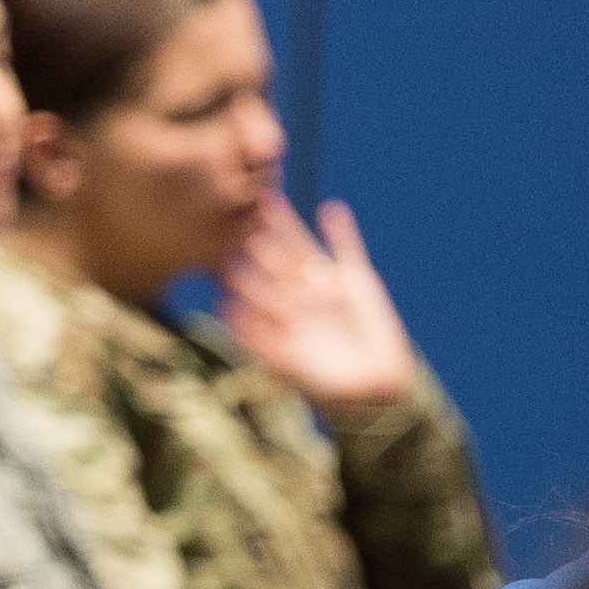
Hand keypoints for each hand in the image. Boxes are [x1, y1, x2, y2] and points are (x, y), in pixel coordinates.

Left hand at [215, 194, 419, 411]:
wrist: (372, 389)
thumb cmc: (325, 385)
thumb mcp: (287, 366)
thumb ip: (261, 340)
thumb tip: (228, 313)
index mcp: (277, 313)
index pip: (252, 283)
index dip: (236, 264)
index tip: (216, 245)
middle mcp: (297, 294)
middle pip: (271, 258)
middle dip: (255, 235)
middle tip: (234, 207)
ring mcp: (326, 284)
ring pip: (301, 246)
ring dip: (287, 224)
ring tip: (269, 199)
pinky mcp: (357, 282)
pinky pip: (347, 249)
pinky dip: (341, 231)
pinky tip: (331, 209)